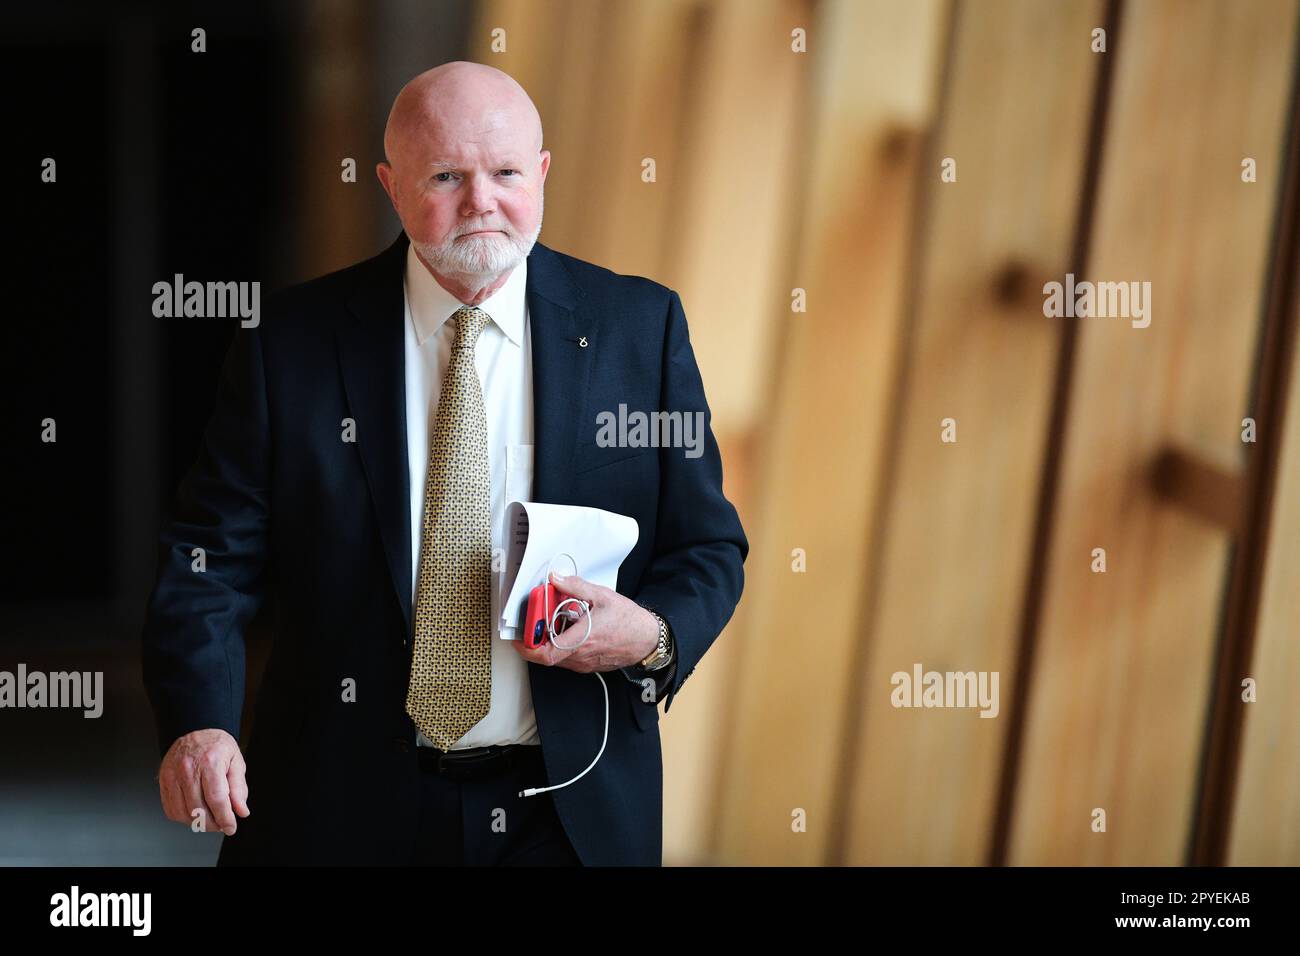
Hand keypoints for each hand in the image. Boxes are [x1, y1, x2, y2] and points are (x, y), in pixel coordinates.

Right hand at [158, 728, 249, 835]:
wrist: (195, 731)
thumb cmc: (217, 746)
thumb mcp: (236, 761)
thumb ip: (239, 788)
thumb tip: (241, 811)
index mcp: (210, 762)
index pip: (217, 799)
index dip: (224, 818)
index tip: (231, 827)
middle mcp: (188, 769)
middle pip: (198, 809)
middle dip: (212, 824)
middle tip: (222, 824)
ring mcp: (172, 775)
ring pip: (182, 812)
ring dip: (197, 823)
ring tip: (210, 820)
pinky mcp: (163, 780)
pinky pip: (170, 809)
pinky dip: (183, 817)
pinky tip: (194, 814)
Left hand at [512, 572, 658, 672]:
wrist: (648, 639)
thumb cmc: (629, 621)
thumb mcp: (602, 596)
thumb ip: (576, 587)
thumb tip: (556, 578)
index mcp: (582, 640)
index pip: (546, 653)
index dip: (527, 647)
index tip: (519, 636)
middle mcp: (580, 657)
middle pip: (546, 653)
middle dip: (537, 636)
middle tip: (537, 619)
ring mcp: (584, 663)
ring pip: (556, 655)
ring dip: (550, 639)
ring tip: (557, 620)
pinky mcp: (588, 664)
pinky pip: (567, 657)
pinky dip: (562, 643)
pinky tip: (571, 627)